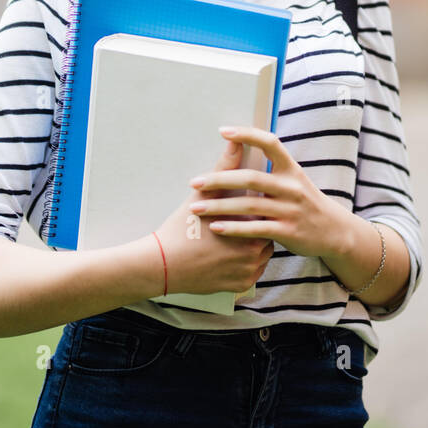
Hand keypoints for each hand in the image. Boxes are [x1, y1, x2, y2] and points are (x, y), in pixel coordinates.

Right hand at [152, 135, 273, 295]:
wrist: (162, 265)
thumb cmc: (182, 229)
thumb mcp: (202, 195)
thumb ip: (225, 167)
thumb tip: (236, 140)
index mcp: (250, 230)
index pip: (265, 216)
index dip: (251, 211)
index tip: (239, 210)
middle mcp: (254, 255)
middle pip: (265, 236)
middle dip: (252, 230)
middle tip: (231, 226)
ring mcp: (248, 273)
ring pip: (261, 256)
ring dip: (250, 248)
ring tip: (229, 241)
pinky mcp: (240, 287)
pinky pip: (252, 273)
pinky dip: (243, 266)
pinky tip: (226, 257)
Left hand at [187, 125, 352, 260]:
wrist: (334, 231)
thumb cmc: (305, 203)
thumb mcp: (294, 180)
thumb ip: (270, 168)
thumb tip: (239, 148)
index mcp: (291, 169)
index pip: (270, 143)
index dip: (247, 135)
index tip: (223, 131)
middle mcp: (292, 187)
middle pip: (250, 178)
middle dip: (219, 180)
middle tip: (195, 183)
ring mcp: (290, 210)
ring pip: (249, 205)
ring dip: (219, 206)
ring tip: (196, 208)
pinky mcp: (288, 232)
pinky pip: (255, 229)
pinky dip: (233, 229)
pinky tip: (215, 227)